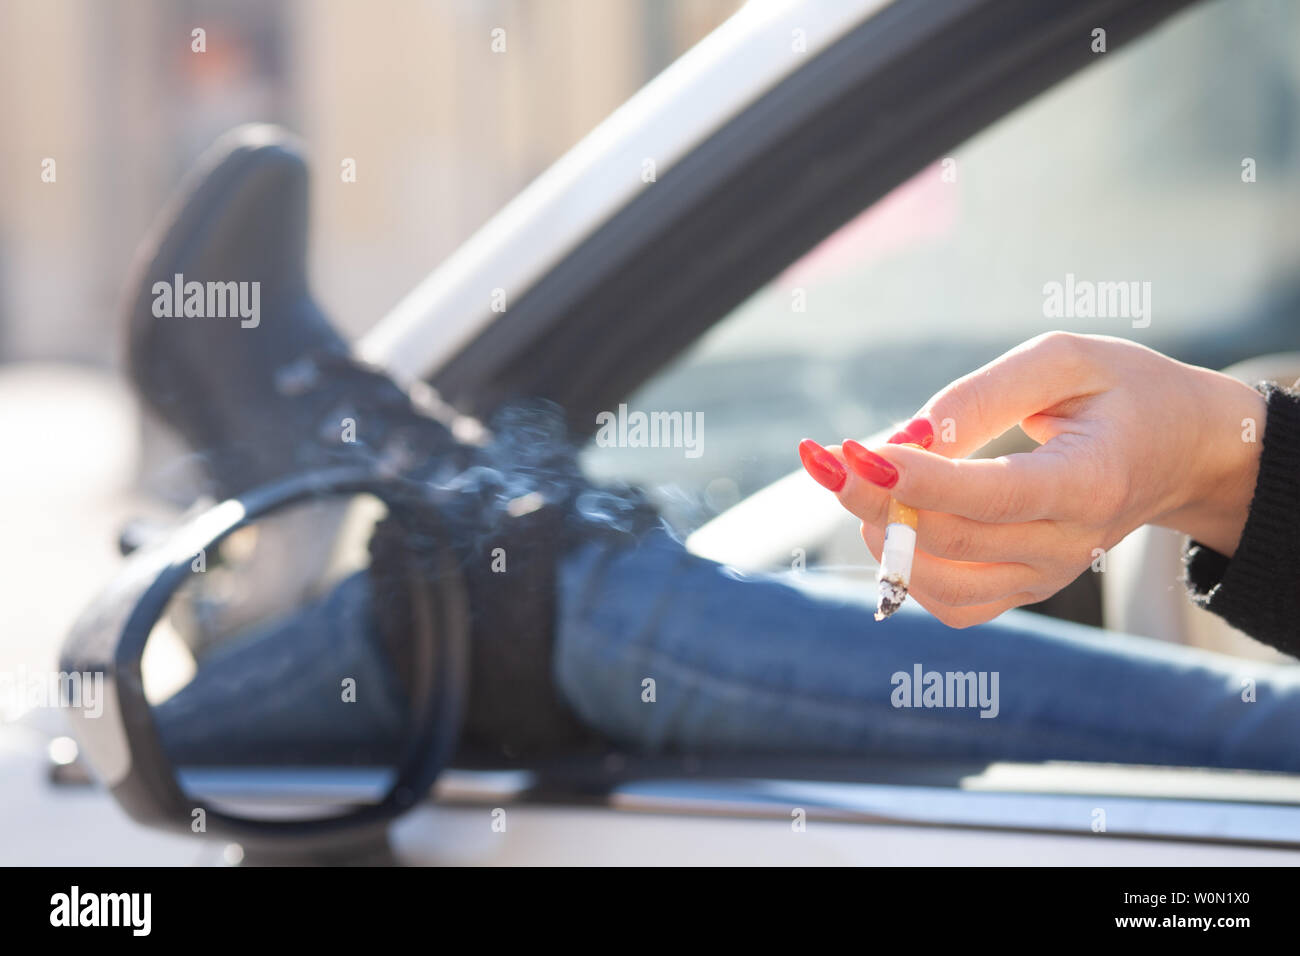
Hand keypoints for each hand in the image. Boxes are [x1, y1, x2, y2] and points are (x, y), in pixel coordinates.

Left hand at [797, 332, 1266, 627]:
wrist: (1180, 450)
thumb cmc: (1121, 392)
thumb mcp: (1064, 360)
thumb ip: (982, 395)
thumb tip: (905, 439)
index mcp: (1091, 483)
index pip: (990, 496)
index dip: (916, 479)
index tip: (854, 451)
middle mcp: (1070, 545)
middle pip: (948, 539)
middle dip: (872, 496)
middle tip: (823, 455)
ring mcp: (1048, 577)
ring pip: (939, 584)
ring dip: (883, 533)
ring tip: (861, 479)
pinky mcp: (1027, 591)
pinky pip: (950, 603)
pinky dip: (907, 566)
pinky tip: (895, 514)